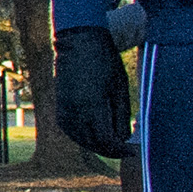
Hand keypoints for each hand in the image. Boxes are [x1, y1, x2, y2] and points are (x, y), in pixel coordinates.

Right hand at [52, 27, 131, 158]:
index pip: (106, 140)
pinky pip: (71, 130)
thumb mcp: (120, 87)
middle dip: (110, 149)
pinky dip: (83, 136)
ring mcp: (64, 108)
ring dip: (96, 144)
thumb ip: (121, 115)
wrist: (78, 40)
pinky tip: (95, 133)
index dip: (120, 150)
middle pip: (93, 143)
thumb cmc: (104, 60)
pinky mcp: (60, 106)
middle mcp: (74, 110)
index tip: (132, 151)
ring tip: (112, 142)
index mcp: (92, 105)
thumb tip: (123, 139)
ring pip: (81, 139)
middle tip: (125, 149)